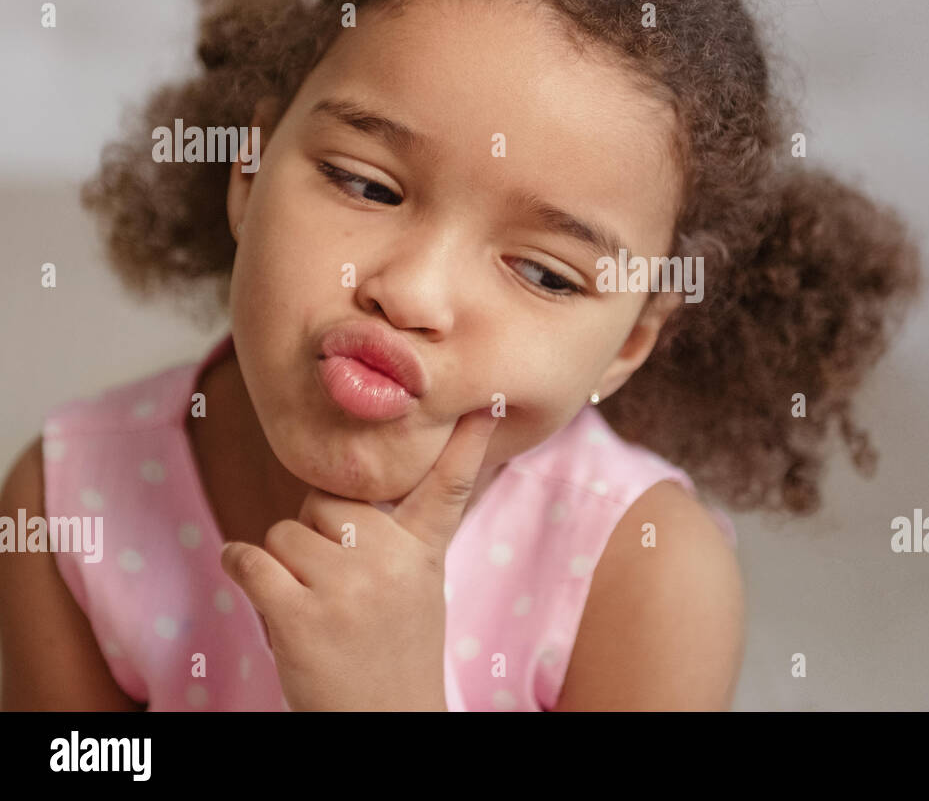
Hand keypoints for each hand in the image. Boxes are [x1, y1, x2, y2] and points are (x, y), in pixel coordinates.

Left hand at [220, 408, 497, 710]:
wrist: (384, 723)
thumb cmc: (393, 655)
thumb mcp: (419, 590)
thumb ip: (397, 540)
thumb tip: (344, 495)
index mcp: (423, 552)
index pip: (449, 487)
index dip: (468, 444)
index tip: (487, 404)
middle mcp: (390, 563)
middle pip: (324, 503)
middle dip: (313, 535)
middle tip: (331, 581)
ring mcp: (347, 589)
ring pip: (284, 533)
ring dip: (281, 563)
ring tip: (309, 603)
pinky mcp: (301, 616)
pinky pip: (252, 561)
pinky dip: (240, 566)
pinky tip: (250, 579)